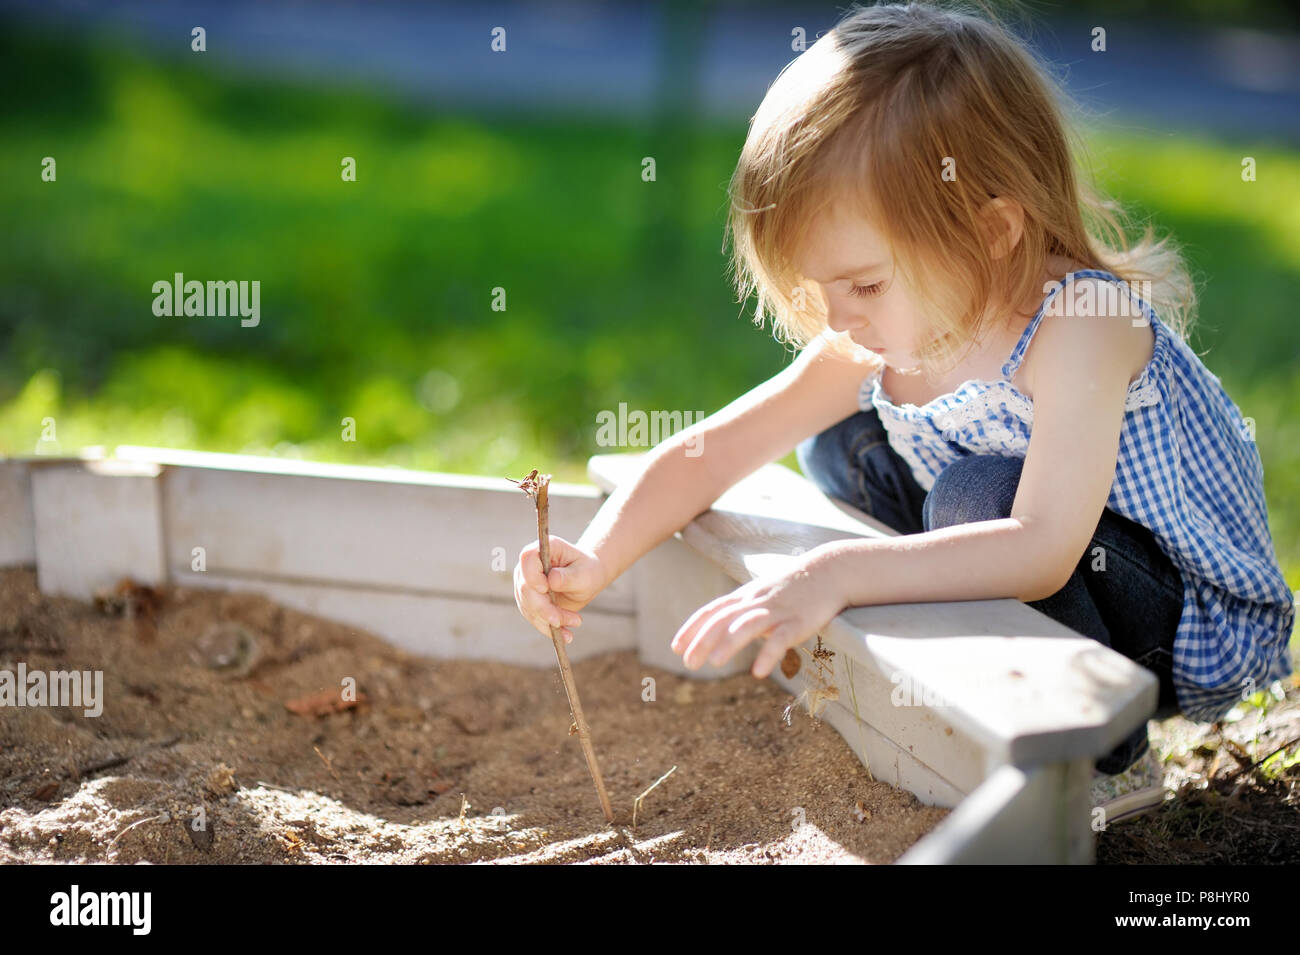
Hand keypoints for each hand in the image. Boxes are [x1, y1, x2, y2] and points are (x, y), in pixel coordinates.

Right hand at [514, 535, 606, 643]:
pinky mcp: (529, 601)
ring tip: (575, 623)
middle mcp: (529, 566)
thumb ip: (568, 577)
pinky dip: (549, 628)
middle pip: (525, 588)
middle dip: (544, 608)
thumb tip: (551, 580)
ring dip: (550, 620)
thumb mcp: (585, 573)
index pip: (527, 558)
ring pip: (529, 607)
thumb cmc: (588, 571)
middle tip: (565, 620)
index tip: (545, 589)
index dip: (532, 575)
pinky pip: (534, 617)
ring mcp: (526, 584)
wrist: (588, 580)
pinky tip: (565, 635)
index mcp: (543, 549)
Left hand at [670, 548, 845, 676]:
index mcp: (746, 596)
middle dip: (703, 640)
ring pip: (748, 624)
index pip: (712, 610)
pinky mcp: (800, 621)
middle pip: (724, 619)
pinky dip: (769, 654)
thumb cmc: (794, 586)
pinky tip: (758, 672)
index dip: (692, 628)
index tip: (675, 647)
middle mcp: (757, 601)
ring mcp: (778, 610)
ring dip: (729, 643)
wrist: (830, 570)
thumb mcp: (763, 595)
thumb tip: (726, 636)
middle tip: (688, 664)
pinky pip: (782, 638)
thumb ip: (744, 612)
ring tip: (714, 664)